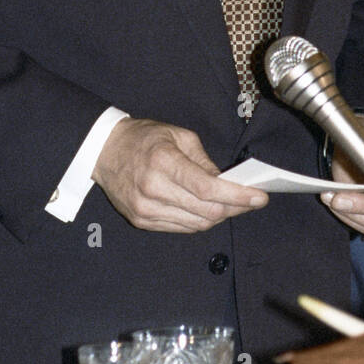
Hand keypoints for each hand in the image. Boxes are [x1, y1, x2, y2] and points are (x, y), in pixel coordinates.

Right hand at [92, 117, 267, 232]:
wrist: (104, 151)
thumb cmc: (143, 138)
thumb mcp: (177, 135)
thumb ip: (203, 160)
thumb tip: (226, 182)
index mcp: (163, 162)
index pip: (207, 188)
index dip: (237, 196)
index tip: (259, 197)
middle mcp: (153, 189)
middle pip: (206, 211)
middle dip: (234, 208)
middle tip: (250, 201)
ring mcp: (145, 209)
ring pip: (196, 224)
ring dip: (219, 217)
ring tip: (231, 205)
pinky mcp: (141, 221)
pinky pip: (181, 228)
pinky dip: (199, 221)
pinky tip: (206, 209)